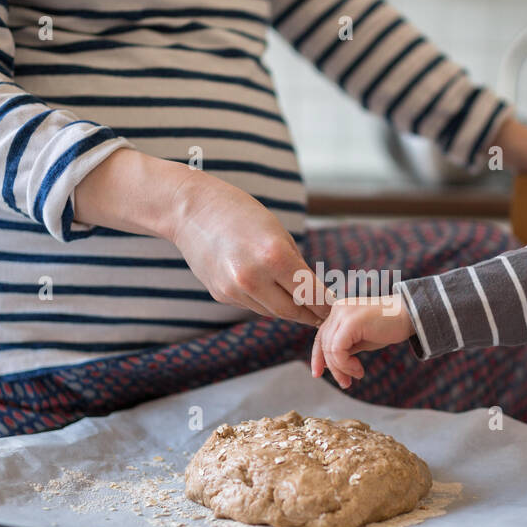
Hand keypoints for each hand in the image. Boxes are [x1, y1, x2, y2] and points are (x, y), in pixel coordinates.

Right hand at [73, 149, 328, 325]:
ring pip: (271, 312)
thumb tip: (310, 292)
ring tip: (303, 309)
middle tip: (325, 317)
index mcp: (274, 256)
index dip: (326, 304)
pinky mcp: (221, 295)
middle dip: (311, 314)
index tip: (336, 310)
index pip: (310, 293)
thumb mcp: (276, 231)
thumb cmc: (239, 211)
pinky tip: (271, 295)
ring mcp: (234, 290)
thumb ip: (293, 264)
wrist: (189, 210)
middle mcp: (253, 277)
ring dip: (289, 310)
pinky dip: (265, 302)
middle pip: (292, 311)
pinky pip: (252, 305)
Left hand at [311, 294, 415, 388]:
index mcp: (339, 311)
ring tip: (357, 375)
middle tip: (346, 383)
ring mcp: (343, 313)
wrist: (411, 315)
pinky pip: (338, 350)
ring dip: (341, 369)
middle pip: (323, 344)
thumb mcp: (361, 340)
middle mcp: (338, 309)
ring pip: (330, 349)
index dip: (317, 358)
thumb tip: (329, 365)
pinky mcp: (350, 322)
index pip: (321, 337)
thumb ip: (344, 348)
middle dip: (332, 368)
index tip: (318, 374)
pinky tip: (359, 370)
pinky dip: (345, 365)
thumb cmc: (389, 328)